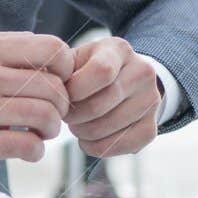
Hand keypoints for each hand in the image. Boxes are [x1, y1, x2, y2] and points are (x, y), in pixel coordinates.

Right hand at [0, 31, 72, 172]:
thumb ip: (15, 49)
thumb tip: (60, 55)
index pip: (53, 49)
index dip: (66, 69)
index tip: (59, 83)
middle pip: (54, 87)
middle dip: (62, 105)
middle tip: (53, 113)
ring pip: (45, 115)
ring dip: (53, 129)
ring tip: (43, 131)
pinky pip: (29, 145)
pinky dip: (37, 151)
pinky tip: (30, 149)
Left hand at [63, 37, 160, 157]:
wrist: (123, 81)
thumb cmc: (87, 71)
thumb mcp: (75, 59)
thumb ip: (59, 69)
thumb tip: (44, 87)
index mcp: (119, 49)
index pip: (101, 71)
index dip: (76, 90)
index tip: (64, 96)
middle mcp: (143, 71)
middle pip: (101, 105)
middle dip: (75, 116)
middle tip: (67, 116)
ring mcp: (151, 100)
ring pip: (109, 128)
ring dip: (84, 133)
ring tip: (77, 125)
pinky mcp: (152, 126)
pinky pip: (123, 145)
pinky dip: (98, 148)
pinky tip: (89, 139)